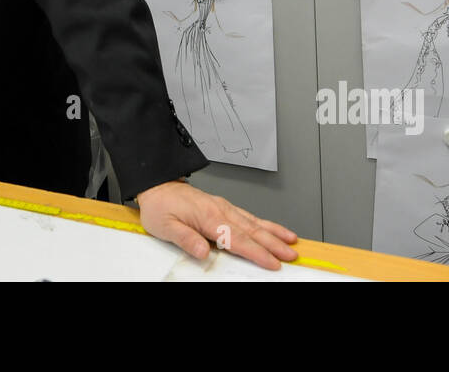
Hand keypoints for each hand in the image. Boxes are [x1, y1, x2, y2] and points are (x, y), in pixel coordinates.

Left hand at [137, 179, 296, 269]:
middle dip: (273, 244)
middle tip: (291, 255)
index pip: (237, 238)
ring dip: (274, 232)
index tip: (272, 262)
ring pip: (253, 221)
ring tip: (291, 241)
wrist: (157, 185)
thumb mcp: (164, 226)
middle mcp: (219, 210)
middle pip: (252, 230)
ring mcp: (223, 207)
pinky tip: (273, 229)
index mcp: (207, 216)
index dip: (257, 252)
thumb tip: (203, 252)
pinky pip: (248, 216)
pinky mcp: (223, 207)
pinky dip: (264, 223)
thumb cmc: (160, 206)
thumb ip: (186, 239)